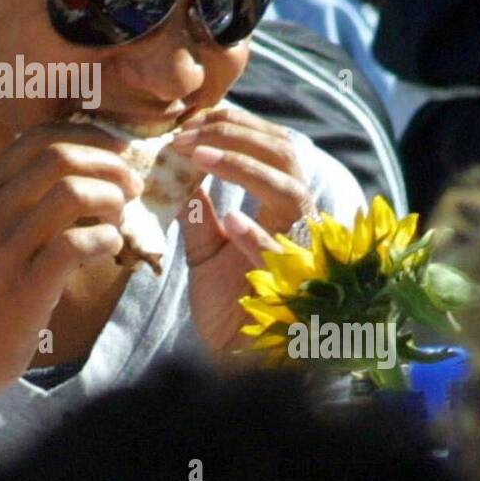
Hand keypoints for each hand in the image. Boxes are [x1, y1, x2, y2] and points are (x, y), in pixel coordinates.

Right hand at [0, 123, 142, 399]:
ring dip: (111, 199)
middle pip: (58, 158)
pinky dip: (106, 238)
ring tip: (120, 218)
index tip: (116, 152)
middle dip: (108, 164)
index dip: (86, 137)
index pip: (36, 139)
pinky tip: (109, 248)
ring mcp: (2, 251)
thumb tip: (76, 170)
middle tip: (131, 184)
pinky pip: (76, 243)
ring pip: (71, 194)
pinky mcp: (24, 288)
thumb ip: (13, 202)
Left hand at [170, 105, 315, 354]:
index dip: (237, 125)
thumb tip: (179, 170)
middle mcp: (299, 222)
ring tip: (197, 157)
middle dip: (236, 135)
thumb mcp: (206, 249)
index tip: (192, 119)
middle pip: (286, 156)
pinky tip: (230, 218)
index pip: (273, 146)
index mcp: (282, 208)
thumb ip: (198, 211)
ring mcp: (300, 251)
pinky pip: (282, 255)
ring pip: (289, 191)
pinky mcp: (292, 288)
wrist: (234, 360)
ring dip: (242, 167)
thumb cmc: (227, 306)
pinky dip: (257, 234)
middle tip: (187, 134)